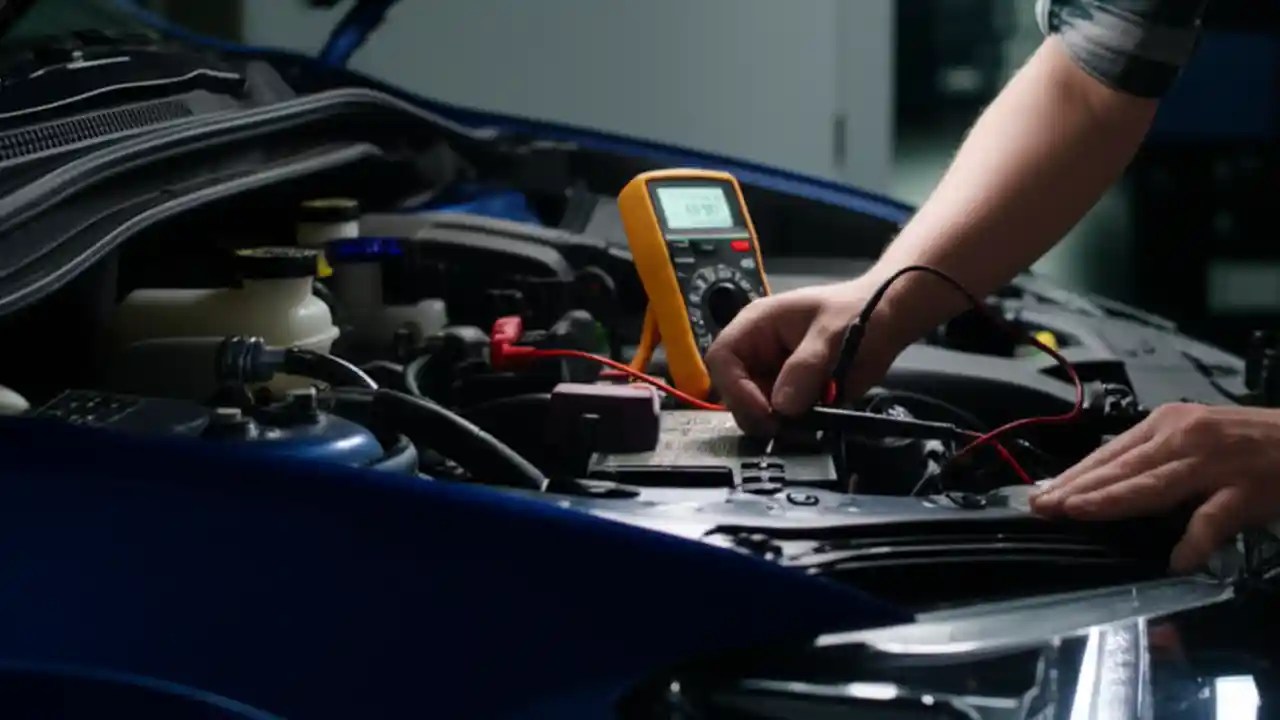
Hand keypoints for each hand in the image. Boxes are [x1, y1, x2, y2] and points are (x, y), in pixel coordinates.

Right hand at [704, 278, 907, 435]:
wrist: (889, 319)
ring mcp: (773, 372)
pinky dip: (788, 426)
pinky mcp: (790, 392)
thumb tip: (783, 406)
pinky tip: (807, 426)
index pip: (723, 357)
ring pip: (753, 406)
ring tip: (800, 427)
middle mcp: (758, 349)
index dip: (735, 387)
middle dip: (753, 410)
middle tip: (781, 428)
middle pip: (732, 387)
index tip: (764, 412)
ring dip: (771, 422)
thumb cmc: (859, 312)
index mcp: (758, 323)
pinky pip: (777, 415)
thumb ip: (805, 367)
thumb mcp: (832, 333)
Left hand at [1029, 403, 1279, 572]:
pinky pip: (1212, 519)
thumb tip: (1106, 486)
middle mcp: (1184, 438)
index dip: (1074, 475)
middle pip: (1120, 467)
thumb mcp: (1195, 437)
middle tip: (1041, 507)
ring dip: (1111, 500)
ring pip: (1152, 484)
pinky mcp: (1245, 491)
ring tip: (1077, 513)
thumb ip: (1155, 459)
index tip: (1041, 493)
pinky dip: (1194, 540)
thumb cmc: (1249, 441)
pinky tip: (1176, 561)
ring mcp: (1214, 464)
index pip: (1110, 452)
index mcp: (1167, 424)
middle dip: (1078, 488)